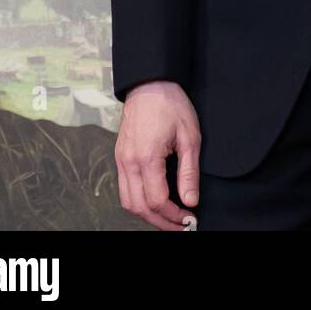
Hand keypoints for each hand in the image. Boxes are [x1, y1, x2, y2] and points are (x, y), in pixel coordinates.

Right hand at [115, 80, 201, 230]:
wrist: (149, 83)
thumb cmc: (170, 104)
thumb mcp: (189, 136)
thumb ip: (189, 172)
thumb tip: (190, 200)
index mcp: (146, 157)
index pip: (156, 200)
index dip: (173, 215)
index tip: (188, 218)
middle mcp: (128, 162)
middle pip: (139, 207)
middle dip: (160, 221)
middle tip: (179, 226)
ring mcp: (121, 159)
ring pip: (127, 202)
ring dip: (147, 215)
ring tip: (167, 217)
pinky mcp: (120, 156)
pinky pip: (124, 189)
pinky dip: (138, 201)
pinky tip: (154, 200)